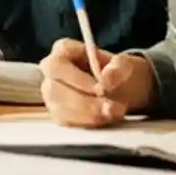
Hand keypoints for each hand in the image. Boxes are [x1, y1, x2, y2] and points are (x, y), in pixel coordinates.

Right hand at [39, 39, 155, 127]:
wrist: (122, 90)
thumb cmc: (117, 72)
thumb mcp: (124, 64)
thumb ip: (117, 68)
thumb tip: (107, 78)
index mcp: (62, 51)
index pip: (56, 65)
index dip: (75, 78)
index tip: (100, 89)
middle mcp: (51, 72)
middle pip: (54, 89)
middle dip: (85, 102)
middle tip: (111, 108)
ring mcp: (51, 94)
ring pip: (60, 109)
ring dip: (88, 115)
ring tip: (112, 113)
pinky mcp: (57, 113)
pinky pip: (66, 122)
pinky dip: (87, 123)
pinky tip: (103, 118)